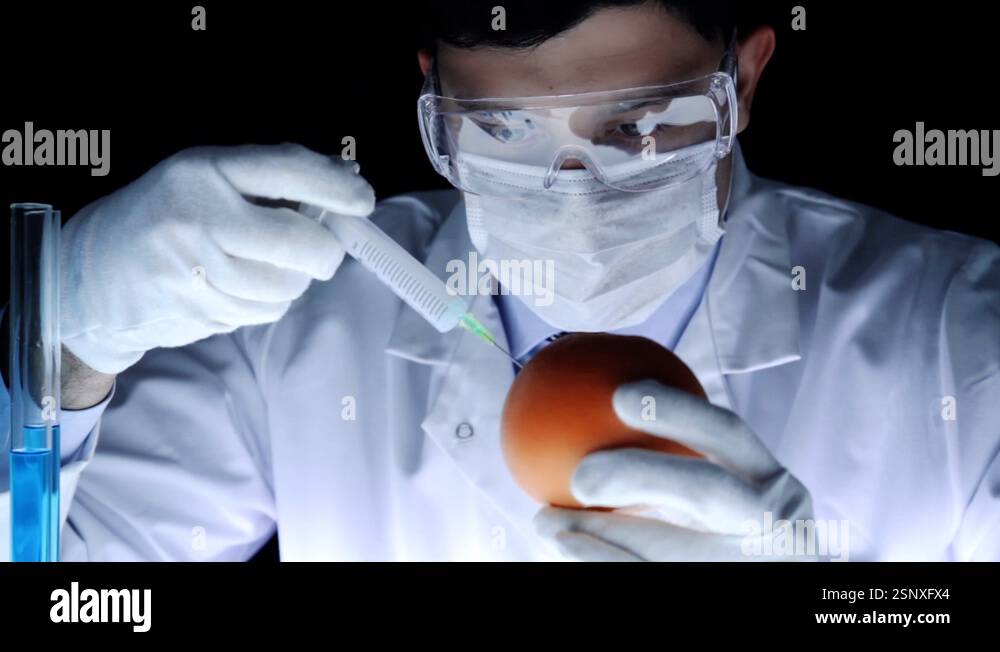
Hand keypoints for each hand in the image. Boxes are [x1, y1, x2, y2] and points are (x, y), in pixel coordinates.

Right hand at [60, 144, 373, 373]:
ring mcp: (196, 274)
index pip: (288, 171)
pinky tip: (244, 285)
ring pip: (289, 287)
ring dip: (295, 279)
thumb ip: (277, 173)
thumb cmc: (167, 212)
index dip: (336, 188)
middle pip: (302, 244)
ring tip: (268, 263)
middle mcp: (198, 221)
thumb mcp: (210, 174)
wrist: (94, 272)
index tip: (364, 201)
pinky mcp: (198, 314)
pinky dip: (270, 301)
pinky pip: (266, 312)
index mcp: (202, 173)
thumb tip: (350, 179)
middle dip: (324, 249)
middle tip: (319, 246)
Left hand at [534, 379, 816, 560]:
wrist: (757, 576)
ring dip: (597, 531)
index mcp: (773, 485)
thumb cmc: (720, 536)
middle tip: (578, 473)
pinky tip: (564, 546)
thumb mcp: (717, 500)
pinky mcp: (723, 593)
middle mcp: (775, 525)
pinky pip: (648, 576)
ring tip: (546, 519)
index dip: (679, 409)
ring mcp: (753, 567)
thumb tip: (579, 416)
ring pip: (669, 546)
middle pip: (707, 488)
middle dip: (641, 473)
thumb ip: (673, 464)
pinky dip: (600, 560)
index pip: (727, 432)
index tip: (619, 395)